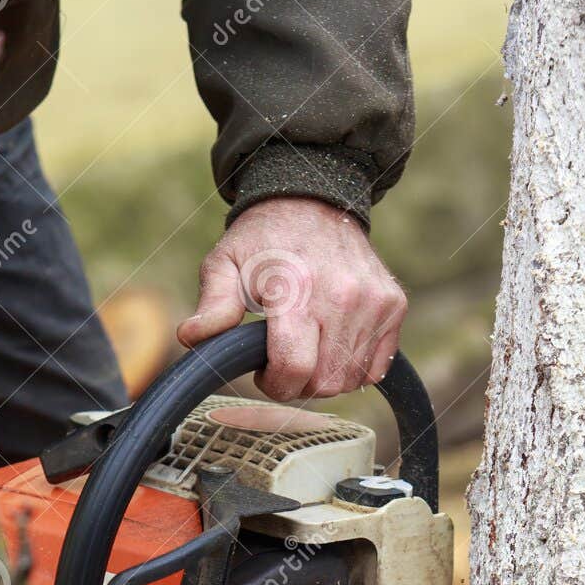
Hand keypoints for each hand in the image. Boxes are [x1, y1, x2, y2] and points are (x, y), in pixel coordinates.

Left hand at [177, 197, 407, 402]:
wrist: (315, 200)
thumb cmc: (264, 239)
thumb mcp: (226, 264)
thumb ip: (213, 305)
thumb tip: (191, 337)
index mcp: (296, 288)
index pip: (294, 368)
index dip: (275, 384)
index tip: (265, 374)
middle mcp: (342, 296)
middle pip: (324, 382)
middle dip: (299, 384)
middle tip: (285, 361)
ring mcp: (373, 301)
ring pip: (351, 379)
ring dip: (326, 378)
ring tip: (309, 350)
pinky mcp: (393, 305)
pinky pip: (376, 368)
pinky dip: (354, 369)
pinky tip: (334, 347)